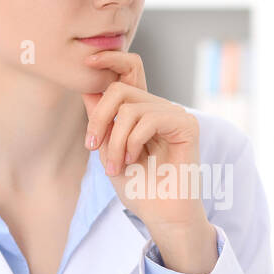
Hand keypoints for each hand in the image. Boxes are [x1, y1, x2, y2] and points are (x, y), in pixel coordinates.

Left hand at [81, 49, 206, 232]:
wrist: (161, 215)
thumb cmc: (138, 187)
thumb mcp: (108, 150)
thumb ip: (100, 119)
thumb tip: (86, 86)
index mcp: (142, 110)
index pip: (129, 69)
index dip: (110, 58)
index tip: (87, 60)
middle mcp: (159, 107)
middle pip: (119, 89)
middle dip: (99, 119)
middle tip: (92, 147)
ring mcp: (174, 114)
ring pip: (130, 109)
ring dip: (115, 141)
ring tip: (117, 166)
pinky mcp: (187, 125)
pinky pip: (149, 119)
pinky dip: (134, 142)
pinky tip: (135, 160)